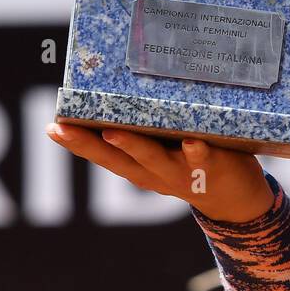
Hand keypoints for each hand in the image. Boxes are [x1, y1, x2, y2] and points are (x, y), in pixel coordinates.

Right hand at [45, 122, 275, 222]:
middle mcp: (155, 173)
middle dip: (89, 144)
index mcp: (139, 168)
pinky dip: (196, 152)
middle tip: (64, 129)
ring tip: (115, 132)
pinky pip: (203, 159)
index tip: (52, 127)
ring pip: (154, 159)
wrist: (237, 200)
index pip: (101, 154)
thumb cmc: (194, 163)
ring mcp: (182, 172)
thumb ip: (149, 128)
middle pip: (117, 159)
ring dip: (134, 147)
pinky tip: (192, 142)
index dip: (76, 143)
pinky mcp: (212, 167)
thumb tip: (126, 90)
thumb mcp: (166, 148)